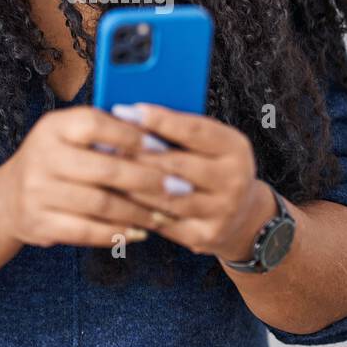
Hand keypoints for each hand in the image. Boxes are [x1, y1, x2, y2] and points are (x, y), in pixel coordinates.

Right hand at [0, 107, 178, 248]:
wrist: (5, 200)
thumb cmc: (54, 162)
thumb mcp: (68, 136)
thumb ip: (104, 133)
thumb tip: (160, 134)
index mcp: (53, 127)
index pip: (96, 125)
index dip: (132, 135)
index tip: (164, 146)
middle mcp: (42, 157)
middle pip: (105, 169)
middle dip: (149, 180)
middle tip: (179, 187)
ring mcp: (38, 193)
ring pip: (101, 204)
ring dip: (139, 211)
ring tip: (165, 214)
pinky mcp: (40, 224)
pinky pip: (87, 231)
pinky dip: (118, 233)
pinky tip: (140, 232)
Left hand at [108, 103, 275, 261]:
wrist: (243, 217)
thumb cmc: (213, 168)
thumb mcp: (210, 145)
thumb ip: (180, 131)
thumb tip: (133, 114)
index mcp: (235, 148)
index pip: (193, 130)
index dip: (158, 120)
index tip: (125, 110)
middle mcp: (234, 180)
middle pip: (176, 164)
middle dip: (136, 153)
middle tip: (104, 142)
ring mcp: (221, 211)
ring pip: (165, 196)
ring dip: (131, 183)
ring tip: (104, 169)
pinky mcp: (203, 236)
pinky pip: (161, 221)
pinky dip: (136, 209)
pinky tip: (115, 197)